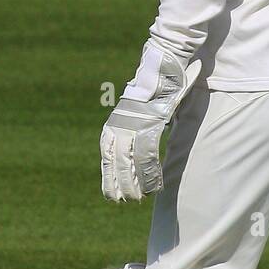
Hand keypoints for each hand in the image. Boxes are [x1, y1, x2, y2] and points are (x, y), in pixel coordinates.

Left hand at [100, 45, 195, 201]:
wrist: (161, 66)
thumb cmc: (152, 92)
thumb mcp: (138, 114)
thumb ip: (135, 130)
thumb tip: (137, 150)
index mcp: (114, 124)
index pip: (106, 156)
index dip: (108, 177)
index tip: (111, 195)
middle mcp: (120, 125)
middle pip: (115, 163)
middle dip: (119, 185)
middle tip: (124, 202)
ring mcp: (133, 124)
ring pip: (129, 162)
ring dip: (134, 183)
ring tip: (138, 199)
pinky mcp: (150, 123)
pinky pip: (147, 154)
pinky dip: (150, 173)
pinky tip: (154, 185)